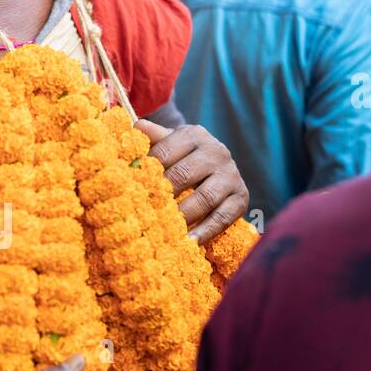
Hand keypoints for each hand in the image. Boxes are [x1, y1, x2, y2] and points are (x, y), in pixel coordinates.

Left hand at [136, 119, 248, 243]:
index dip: (146, 171)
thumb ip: (152, 138)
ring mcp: (231, 175)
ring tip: (164, 231)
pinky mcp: (242, 197)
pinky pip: (223, 217)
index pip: (164, 152)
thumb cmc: (182, 157)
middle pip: (183, 175)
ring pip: (204, 198)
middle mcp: (216, 151)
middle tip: (142, 213)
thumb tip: (135, 128)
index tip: (129, 189)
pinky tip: (189, 243)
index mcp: (194, 135)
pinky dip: (205, 231)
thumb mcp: (168, 144)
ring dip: (183, 216)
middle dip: (162, 196)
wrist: (217, 169)